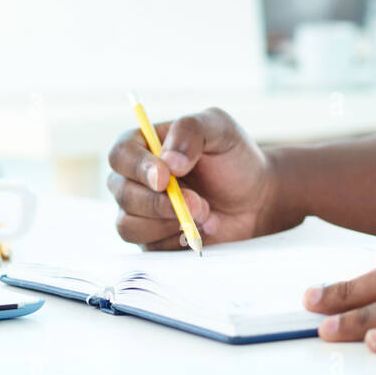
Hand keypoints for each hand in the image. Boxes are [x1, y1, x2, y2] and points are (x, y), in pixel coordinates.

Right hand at [107, 107, 298, 248]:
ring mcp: (140, 210)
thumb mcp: (219, 128)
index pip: (120, 154)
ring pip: (128, 224)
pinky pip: (147, 246)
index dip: (137, 168)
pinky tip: (200, 227)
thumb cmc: (233, 158)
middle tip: (198, 202)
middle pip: (122, 192)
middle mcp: (135, 178)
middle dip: (160, 202)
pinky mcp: (151, 238)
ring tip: (205, 212)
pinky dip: (176, 238)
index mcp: (144, 144)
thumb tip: (167, 162)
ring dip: (169, 222)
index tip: (165, 178)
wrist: (255, 198)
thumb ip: (191, 131)